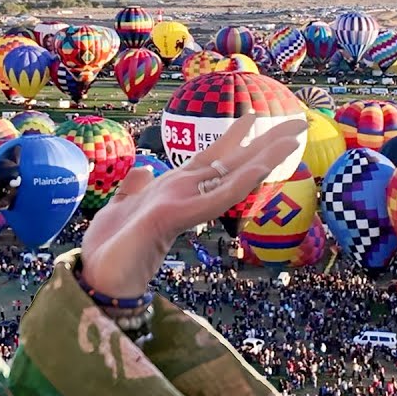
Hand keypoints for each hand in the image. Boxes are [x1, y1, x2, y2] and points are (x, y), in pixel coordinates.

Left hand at [79, 113, 306, 297]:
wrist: (98, 278)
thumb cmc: (110, 249)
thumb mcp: (121, 207)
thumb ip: (135, 187)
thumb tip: (145, 168)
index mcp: (173, 189)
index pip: (211, 158)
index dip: (235, 137)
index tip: (255, 117)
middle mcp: (184, 194)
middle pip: (233, 162)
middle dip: (264, 143)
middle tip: (298, 123)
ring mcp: (183, 205)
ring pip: (233, 176)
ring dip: (265, 157)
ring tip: (293, 137)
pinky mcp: (174, 216)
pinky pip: (214, 198)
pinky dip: (238, 183)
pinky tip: (260, 168)